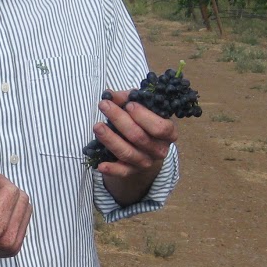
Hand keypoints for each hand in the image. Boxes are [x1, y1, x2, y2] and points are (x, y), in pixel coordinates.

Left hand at [91, 89, 177, 206]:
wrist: (140, 145)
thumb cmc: (141, 120)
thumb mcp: (138, 106)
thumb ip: (126, 98)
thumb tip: (109, 95)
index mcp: (168, 133)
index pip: (160, 128)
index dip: (144, 116)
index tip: (129, 104)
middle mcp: (159, 150)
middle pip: (139, 137)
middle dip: (119, 119)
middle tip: (104, 105)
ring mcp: (146, 162)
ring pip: (128, 153)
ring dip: (111, 139)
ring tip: (97, 126)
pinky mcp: (132, 171)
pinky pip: (122, 172)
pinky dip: (111, 170)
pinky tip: (101, 165)